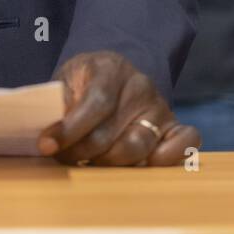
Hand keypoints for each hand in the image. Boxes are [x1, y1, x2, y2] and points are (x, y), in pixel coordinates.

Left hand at [38, 51, 198, 166]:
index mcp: (111, 68)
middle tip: (63, 158)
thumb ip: (58, 101)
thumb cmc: (84, 82)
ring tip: (89, 162)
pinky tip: (139, 166)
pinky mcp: (175, 127)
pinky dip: (167, 158)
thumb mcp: (66, 80)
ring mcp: (160, 107)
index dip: (70, 128)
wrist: (112, 75)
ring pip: (139, 146)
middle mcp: (140, 86)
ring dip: (109, 162)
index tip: (47, 145)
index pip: (96, 102)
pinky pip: (186, 143)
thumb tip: (48, 132)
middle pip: (112, 131)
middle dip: (82, 151)